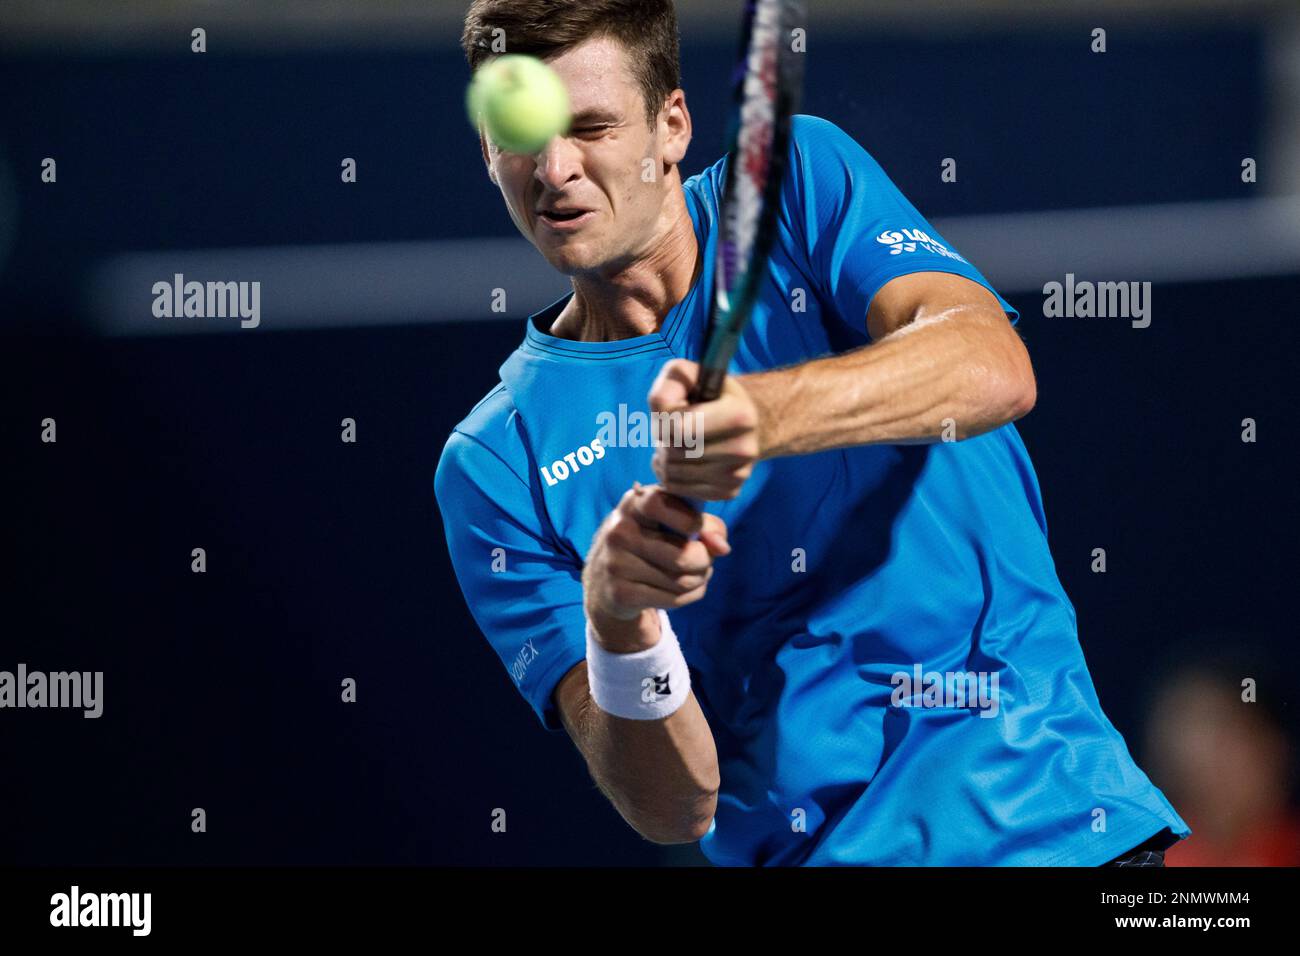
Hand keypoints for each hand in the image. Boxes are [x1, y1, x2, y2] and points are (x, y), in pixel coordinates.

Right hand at [583, 483, 730, 651]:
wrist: (607, 580)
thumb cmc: (652, 541)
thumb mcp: (673, 522)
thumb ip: (706, 525)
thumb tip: (722, 548)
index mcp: (633, 504)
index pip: (660, 505)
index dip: (690, 520)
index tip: (697, 529)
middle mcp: (619, 531)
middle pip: (683, 556)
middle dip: (705, 562)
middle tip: (705, 561)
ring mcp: (616, 564)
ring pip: (682, 581)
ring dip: (700, 580)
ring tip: (697, 575)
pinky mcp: (620, 593)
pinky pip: (674, 599)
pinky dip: (690, 596)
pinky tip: (686, 590)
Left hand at [647, 358, 765, 500]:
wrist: (741, 422)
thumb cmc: (708, 395)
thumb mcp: (690, 374)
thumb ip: (672, 380)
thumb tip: (663, 407)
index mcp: (740, 416)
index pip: (680, 429)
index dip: (664, 421)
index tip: (672, 411)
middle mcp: (743, 449)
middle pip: (674, 453)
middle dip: (663, 440)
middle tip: (673, 429)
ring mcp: (737, 474)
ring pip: (673, 474)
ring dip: (664, 458)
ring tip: (676, 443)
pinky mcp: (728, 492)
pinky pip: (679, 490)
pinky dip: (671, 477)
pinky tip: (681, 461)